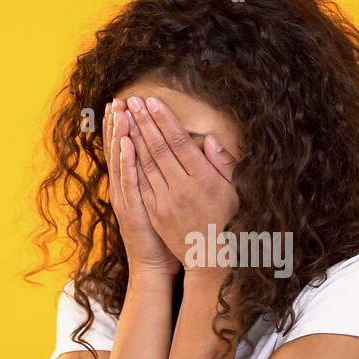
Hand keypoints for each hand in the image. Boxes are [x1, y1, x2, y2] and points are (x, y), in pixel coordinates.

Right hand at [104, 99, 179, 277]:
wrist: (154, 265)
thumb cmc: (163, 235)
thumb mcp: (161, 203)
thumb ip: (163, 179)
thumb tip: (166, 158)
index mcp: (132, 185)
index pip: (125, 149)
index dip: (123, 128)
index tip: (124, 104)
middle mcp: (125, 189)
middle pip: (119, 151)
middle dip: (118, 124)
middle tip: (116, 100)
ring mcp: (126, 198)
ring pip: (121, 161)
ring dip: (119, 135)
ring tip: (118, 112)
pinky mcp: (133, 209)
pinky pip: (129, 181)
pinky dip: (127, 162)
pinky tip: (127, 143)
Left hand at [123, 96, 238, 272]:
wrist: (210, 257)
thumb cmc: (226, 219)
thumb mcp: (234, 190)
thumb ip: (223, 163)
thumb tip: (209, 139)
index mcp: (204, 179)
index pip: (180, 142)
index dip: (164, 120)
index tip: (152, 101)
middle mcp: (184, 188)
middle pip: (159, 149)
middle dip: (144, 122)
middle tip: (132, 101)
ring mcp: (167, 202)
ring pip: (146, 164)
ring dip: (134, 138)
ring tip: (125, 117)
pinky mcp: (155, 213)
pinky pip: (140, 184)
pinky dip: (131, 164)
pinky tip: (123, 148)